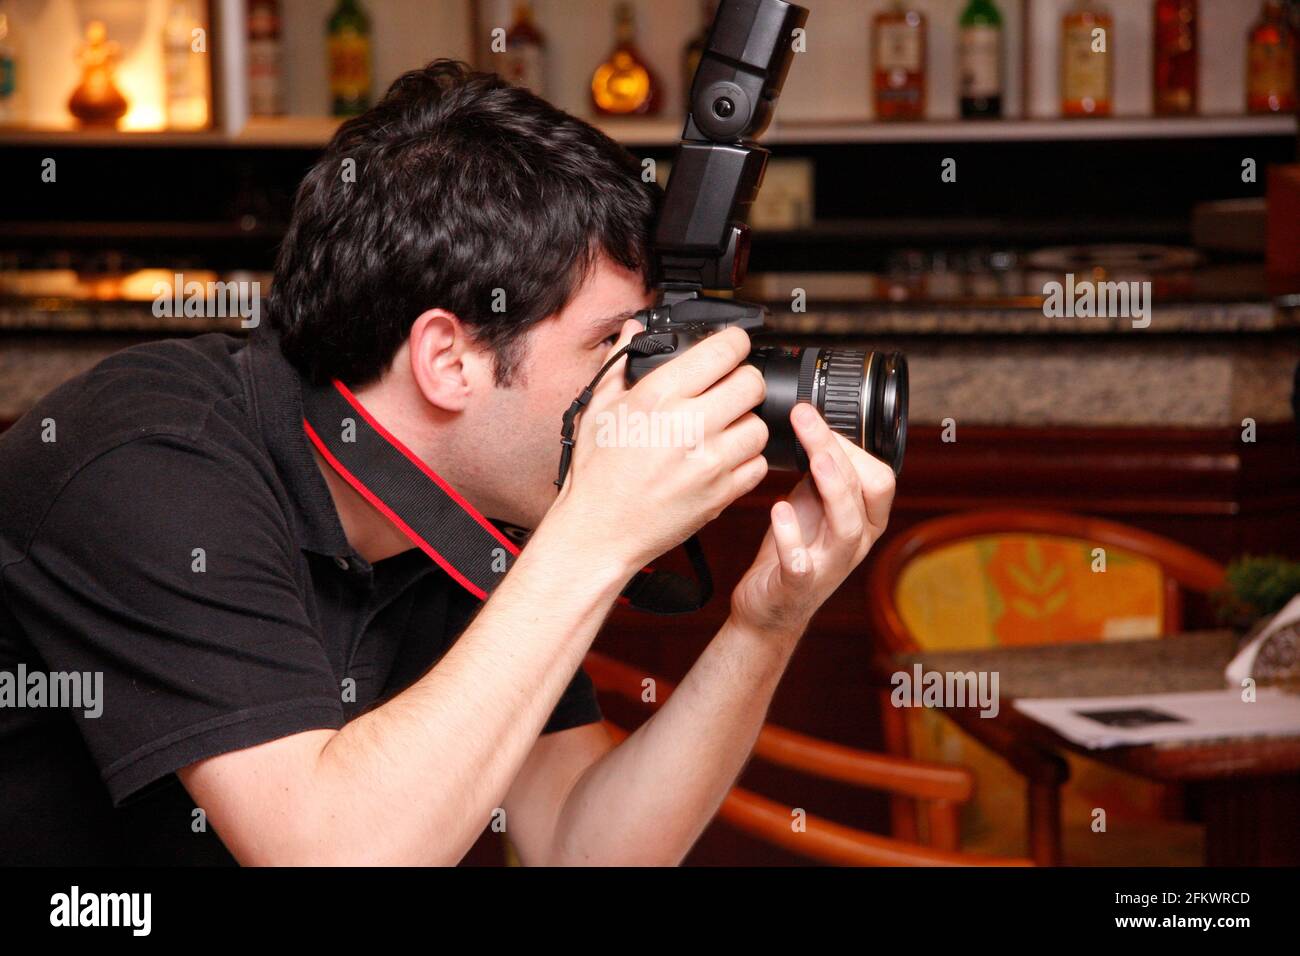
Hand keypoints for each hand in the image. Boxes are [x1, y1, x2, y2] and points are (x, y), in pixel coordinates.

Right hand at [546, 320, 769, 574]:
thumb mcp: (598, 409)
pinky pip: (758, 465)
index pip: (724, 351)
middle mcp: (688, 425)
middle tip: (730, 388)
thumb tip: (633, 330)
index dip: (735, 342)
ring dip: (746, 422)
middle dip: (745, 380)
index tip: (733, 346)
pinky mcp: (721, 493)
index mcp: (659, 396)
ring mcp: (709, 462)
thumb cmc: (596, 474)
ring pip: (759, 425)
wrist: (599, 531)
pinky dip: (747, 459)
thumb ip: (620, 364)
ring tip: (724, 428)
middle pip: (752, 384)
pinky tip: (723, 458)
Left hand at [730, 402, 895, 637]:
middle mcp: (855, 542)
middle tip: (807, 419)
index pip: (880, 478)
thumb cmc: (794, 549)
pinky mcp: (797, 586)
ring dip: (833, 488)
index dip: (852, 445)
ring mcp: (829, 566)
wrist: (768, 606)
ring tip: (814, 458)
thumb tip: (816, 423)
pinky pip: (801, 564)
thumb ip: (822, 472)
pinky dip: (790, 538)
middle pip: (865, 493)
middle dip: (840, 452)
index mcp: (864, 520)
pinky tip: (778, 510)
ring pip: (847, 527)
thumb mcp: (813, 504)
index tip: (816, 418)